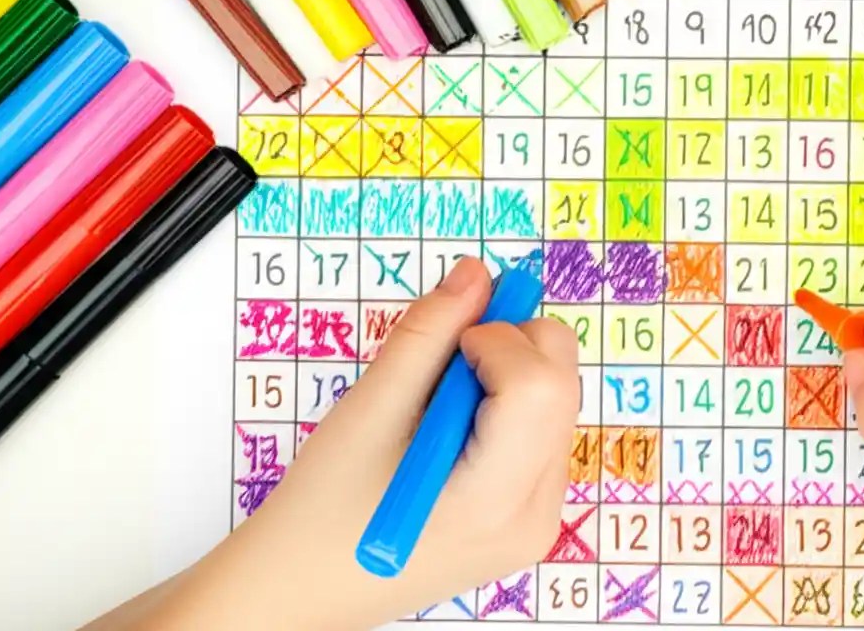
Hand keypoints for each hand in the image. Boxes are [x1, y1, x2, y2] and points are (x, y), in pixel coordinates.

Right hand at [90, 258, 579, 629]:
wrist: (302, 588)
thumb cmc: (320, 511)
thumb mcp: (368, 411)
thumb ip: (428, 335)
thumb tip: (476, 274)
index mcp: (492, 500)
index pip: (540, 385)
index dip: (498, 339)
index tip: (447, 342)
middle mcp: (533, 517)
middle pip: (562, 388)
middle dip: (512, 347)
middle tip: (444, 361)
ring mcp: (538, 523)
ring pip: (556, 405)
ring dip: (507, 377)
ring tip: (437, 410)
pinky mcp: (530, 519)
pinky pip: (542, 434)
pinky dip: (507, 408)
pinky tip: (452, 432)